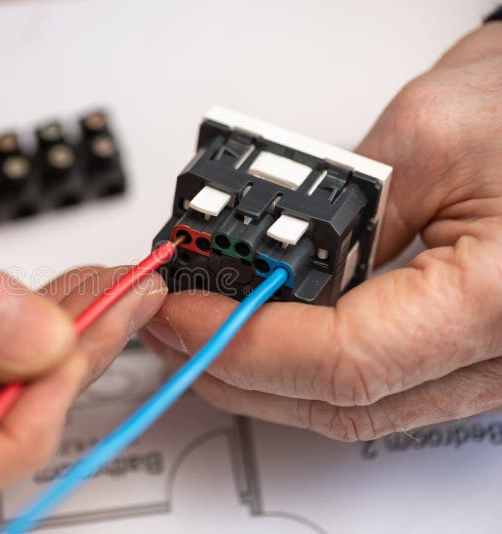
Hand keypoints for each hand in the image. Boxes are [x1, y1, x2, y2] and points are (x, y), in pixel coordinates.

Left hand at [142, 23, 501, 441]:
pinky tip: (269, 337)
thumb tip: (264, 265)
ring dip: (268, 376)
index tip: (182, 315)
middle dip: (240, 371)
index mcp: (498, 300)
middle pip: (341, 401)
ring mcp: (487, 366)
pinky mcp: (468, 354)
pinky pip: (377, 382)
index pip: (342, 360)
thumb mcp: (423, 137)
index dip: (243, 345)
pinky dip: (310, 366)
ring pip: (356, 403)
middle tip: (176, 331)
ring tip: (208, 332)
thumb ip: (336, 214)